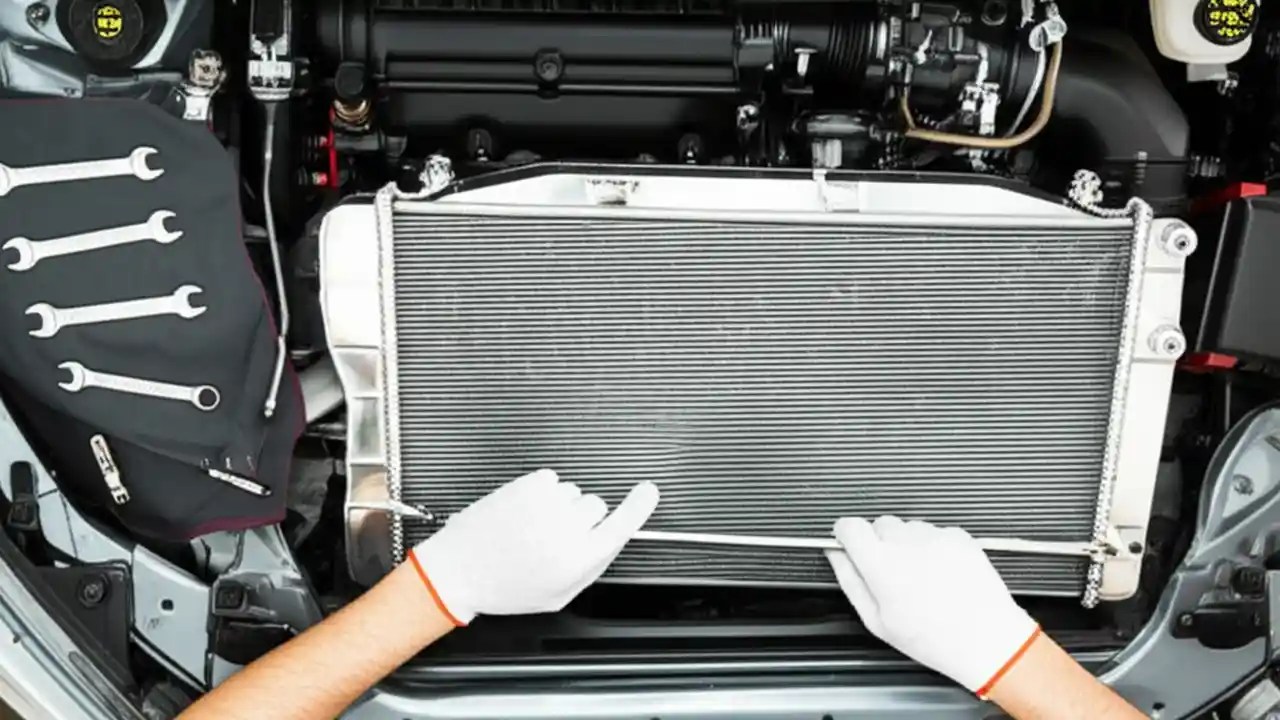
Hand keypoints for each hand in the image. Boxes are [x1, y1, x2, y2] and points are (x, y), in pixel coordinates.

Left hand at [408, 469, 659, 624]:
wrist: (458, 570)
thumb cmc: (504, 586)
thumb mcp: (557, 594)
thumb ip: (592, 565)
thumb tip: (616, 536)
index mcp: (576, 560)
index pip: (622, 525)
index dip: (640, 506)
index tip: (648, 492)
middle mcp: (565, 529)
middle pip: (597, 505)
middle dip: (583, 517)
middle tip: (553, 535)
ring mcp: (546, 503)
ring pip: (572, 492)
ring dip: (558, 505)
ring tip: (529, 528)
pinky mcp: (526, 484)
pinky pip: (551, 480)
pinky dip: (540, 492)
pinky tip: (521, 513)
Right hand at [825, 516, 1039, 696]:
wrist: (987, 638)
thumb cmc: (934, 638)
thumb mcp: (878, 621)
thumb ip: (850, 581)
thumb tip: (836, 556)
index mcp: (882, 564)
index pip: (850, 526)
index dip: (845, 533)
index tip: (847, 541)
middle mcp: (908, 543)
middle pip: (879, 524)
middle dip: (878, 542)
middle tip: (890, 573)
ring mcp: (936, 536)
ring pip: (907, 527)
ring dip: (907, 544)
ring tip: (921, 578)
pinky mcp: (959, 536)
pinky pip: (934, 532)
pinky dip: (932, 547)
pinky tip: (940, 574)